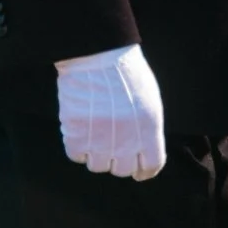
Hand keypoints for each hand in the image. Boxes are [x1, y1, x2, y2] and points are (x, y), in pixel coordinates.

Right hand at [54, 44, 166, 180]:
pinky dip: (79, 148)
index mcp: (149, 130)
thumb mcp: (149, 101)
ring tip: (97, 135)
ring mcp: (99, 140)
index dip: (145, 170)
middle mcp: (126, 140)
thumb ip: (148, 129)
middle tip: (114, 147)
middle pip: (122, 170)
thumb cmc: (127, 74)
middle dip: (120, 161)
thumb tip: (144, 150)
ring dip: (98, 155)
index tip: (139, 170)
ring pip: (98, 166)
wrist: (98, 57)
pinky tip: (82, 132)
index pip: (152, 165)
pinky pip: (77, 155)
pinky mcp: (75, 136)